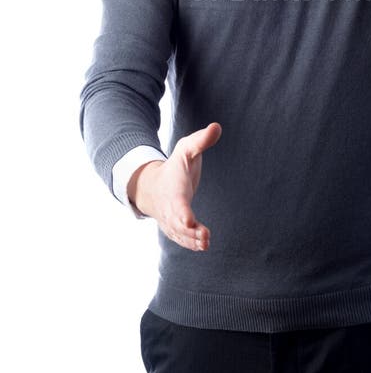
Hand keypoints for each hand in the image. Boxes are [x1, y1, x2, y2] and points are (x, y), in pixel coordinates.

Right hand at [127, 122, 221, 250]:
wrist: (151, 186)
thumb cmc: (174, 166)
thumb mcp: (186, 149)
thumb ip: (201, 140)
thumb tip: (217, 126)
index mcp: (174, 189)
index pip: (178, 203)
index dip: (183, 213)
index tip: (190, 221)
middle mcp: (170, 208)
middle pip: (178, 223)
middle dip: (190, 231)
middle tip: (205, 237)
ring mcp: (170, 220)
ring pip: (180, 234)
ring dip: (192, 240)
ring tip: (206, 243)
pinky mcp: (173, 228)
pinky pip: (180, 239)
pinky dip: (189, 244)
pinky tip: (203, 246)